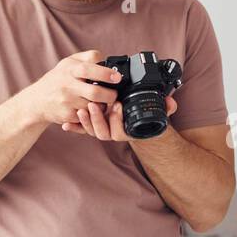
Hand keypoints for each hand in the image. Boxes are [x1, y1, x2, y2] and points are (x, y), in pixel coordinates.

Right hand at [19, 49, 122, 127]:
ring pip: (93, 107)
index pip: (87, 69)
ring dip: (103, 106)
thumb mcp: (68, 63)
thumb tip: (105, 58)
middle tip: (115, 95)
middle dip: (109, 95)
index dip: (104, 73)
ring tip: (103, 102)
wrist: (37, 100)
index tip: (117, 77)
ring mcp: (66, 102)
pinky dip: (93, 115)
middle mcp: (66, 85)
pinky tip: (93, 111)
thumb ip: (87, 57)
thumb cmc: (57, 79)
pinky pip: (87, 117)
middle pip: (94, 92)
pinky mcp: (67, 115)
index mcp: (69, 69)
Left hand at [63, 95, 177, 141]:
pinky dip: (74, 128)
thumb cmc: (148, 118)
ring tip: (83, 108)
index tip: (118, 105)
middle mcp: (116, 133)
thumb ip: (166, 108)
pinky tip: (65, 124)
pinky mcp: (95, 128)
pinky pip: (82, 131)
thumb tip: (171, 103)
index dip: (118, 119)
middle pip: (103, 133)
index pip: (121, 130)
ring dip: (86, 122)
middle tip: (95, 105)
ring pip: (93, 132)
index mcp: (129, 131)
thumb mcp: (159, 112)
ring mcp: (105, 131)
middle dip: (98, 119)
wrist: (142, 126)